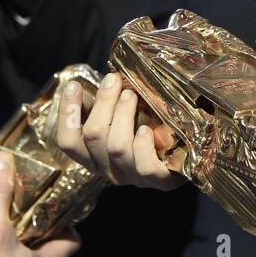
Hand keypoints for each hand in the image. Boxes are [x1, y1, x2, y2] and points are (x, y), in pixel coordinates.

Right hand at [56, 71, 185, 190]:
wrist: (188, 159)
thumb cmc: (153, 130)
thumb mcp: (127, 119)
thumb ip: (112, 104)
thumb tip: (109, 76)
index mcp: (96, 157)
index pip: (69, 142)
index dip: (66, 114)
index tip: (73, 85)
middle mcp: (110, 170)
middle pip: (93, 136)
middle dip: (103, 103)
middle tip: (114, 81)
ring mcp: (133, 177)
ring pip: (116, 146)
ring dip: (122, 115)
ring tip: (132, 95)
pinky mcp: (158, 180)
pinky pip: (144, 165)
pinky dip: (143, 144)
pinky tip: (147, 129)